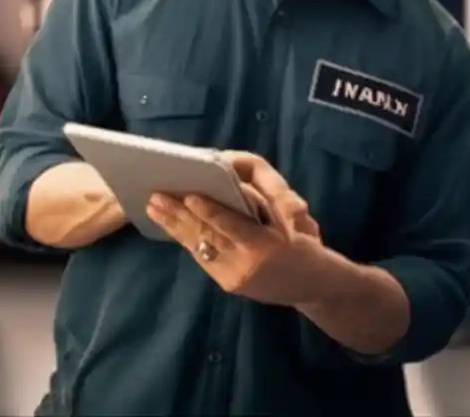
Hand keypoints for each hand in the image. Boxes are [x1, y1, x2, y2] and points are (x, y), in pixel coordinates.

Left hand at [145, 152, 327, 306]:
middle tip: (155, 198)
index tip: (189, 196)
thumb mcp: (298, 219)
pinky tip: (171, 225)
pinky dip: (187, 240)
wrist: (315, 286)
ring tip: (154, 210)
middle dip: (179, 216)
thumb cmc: (307, 244)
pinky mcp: (229, 284)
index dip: (209, 211)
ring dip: (175, 227)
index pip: (233, 225)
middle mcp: (247, 264)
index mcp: (268, 246)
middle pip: (208, 236)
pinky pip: (204, 258)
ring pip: (200, 247)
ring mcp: (235, 278)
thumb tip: (237, 183)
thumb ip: (270, 200)